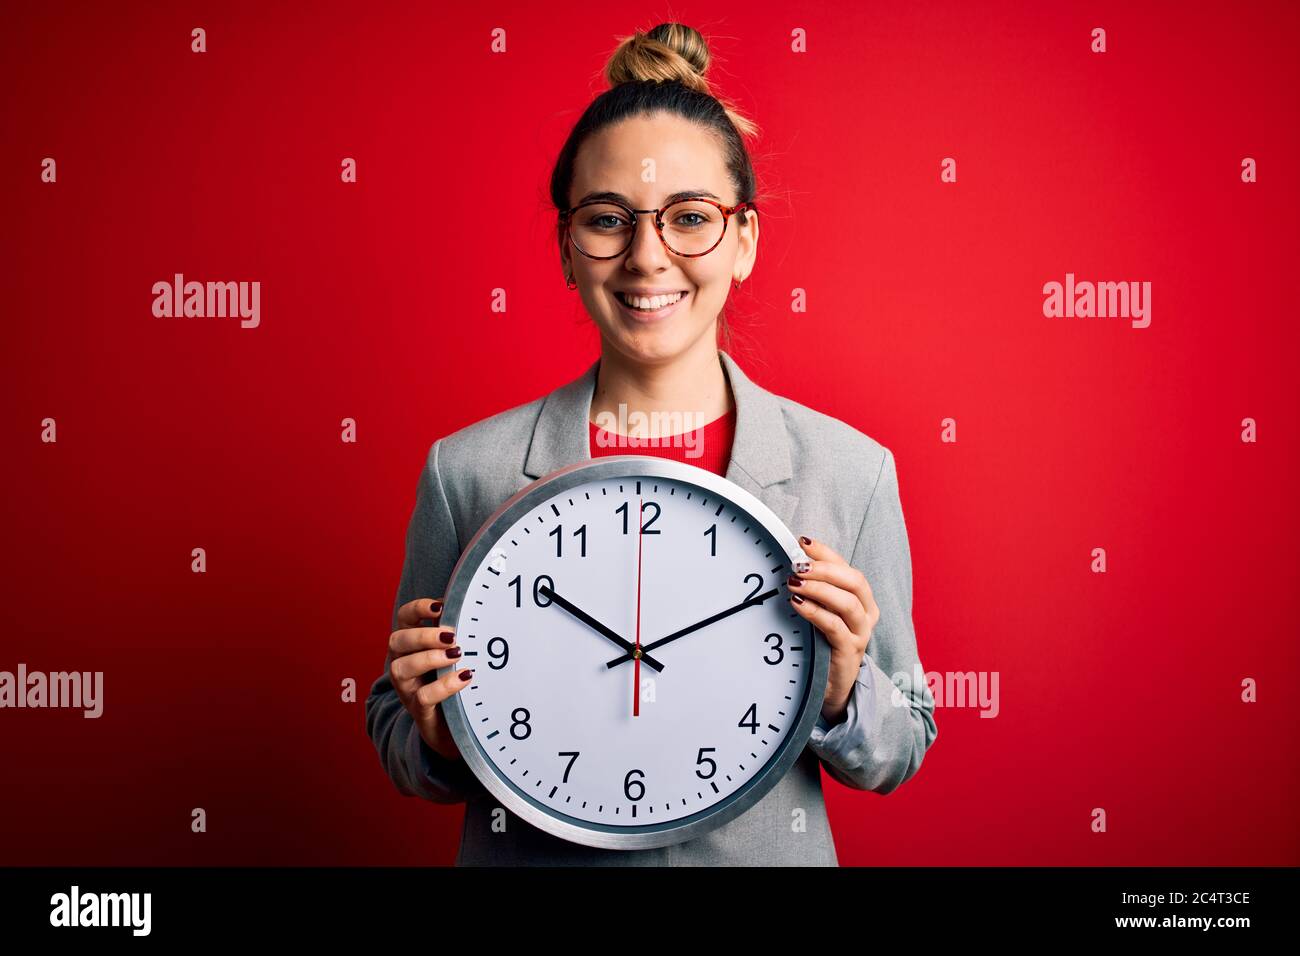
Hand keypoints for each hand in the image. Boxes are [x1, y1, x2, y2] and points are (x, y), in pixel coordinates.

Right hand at [388, 597, 471, 761]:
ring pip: (401, 668)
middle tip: (452, 637)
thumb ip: (454, 634)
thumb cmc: (450, 680)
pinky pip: (423, 697)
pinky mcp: (419, 711)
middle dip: (423, 635)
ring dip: (429, 658)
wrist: (452, 726)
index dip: (418, 609)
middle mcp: (402, 664)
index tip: (440, 606)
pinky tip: (464, 677)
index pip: (404, 618)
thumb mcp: (451, 654)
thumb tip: (471, 610)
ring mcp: (407, 689)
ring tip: (457, 655)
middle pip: (397, 641)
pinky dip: (444, 685)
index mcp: (410, 645)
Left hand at [787, 535, 880, 724]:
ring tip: (794, 582)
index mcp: (861, 599)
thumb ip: (812, 590)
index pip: (846, 567)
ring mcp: (860, 634)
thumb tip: (787, 563)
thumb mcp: (819, 612)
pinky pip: (835, 627)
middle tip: (797, 564)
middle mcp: (866, 614)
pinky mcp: (848, 652)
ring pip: (848, 603)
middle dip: (825, 568)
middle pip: (854, 581)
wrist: (831, 685)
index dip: (826, 553)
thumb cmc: (822, 642)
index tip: (802, 542)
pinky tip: (797, 603)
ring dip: (820, 588)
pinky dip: (816, 612)